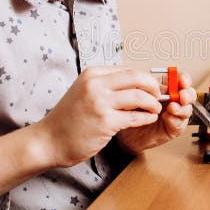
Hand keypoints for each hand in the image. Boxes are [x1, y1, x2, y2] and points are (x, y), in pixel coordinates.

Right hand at [38, 66, 162, 167]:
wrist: (49, 140)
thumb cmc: (69, 118)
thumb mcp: (85, 91)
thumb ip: (108, 86)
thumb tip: (138, 85)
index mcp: (92, 74)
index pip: (128, 70)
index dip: (145, 79)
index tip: (153, 87)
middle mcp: (96, 84)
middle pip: (136, 77)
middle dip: (153, 86)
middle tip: (159, 96)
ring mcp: (100, 103)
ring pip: (139, 97)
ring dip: (153, 103)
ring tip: (155, 109)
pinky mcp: (105, 122)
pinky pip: (135, 117)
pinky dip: (147, 117)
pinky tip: (149, 119)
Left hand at [115, 71, 195, 153]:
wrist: (128, 133)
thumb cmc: (133, 111)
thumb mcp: (140, 95)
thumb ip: (153, 90)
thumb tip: (162, 86)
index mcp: (167, 88)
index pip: (181, 79)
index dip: (184, 79)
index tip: (182, 80)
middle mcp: (174, 100)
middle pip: (189, 94)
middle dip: (187, 94)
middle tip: (182, 95)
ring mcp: (176, 114)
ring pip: (187, 109)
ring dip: (182, 108)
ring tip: (172, 108)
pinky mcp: (174, 128)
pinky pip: (180, 123)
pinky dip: (175, 120)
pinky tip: (168, 117)